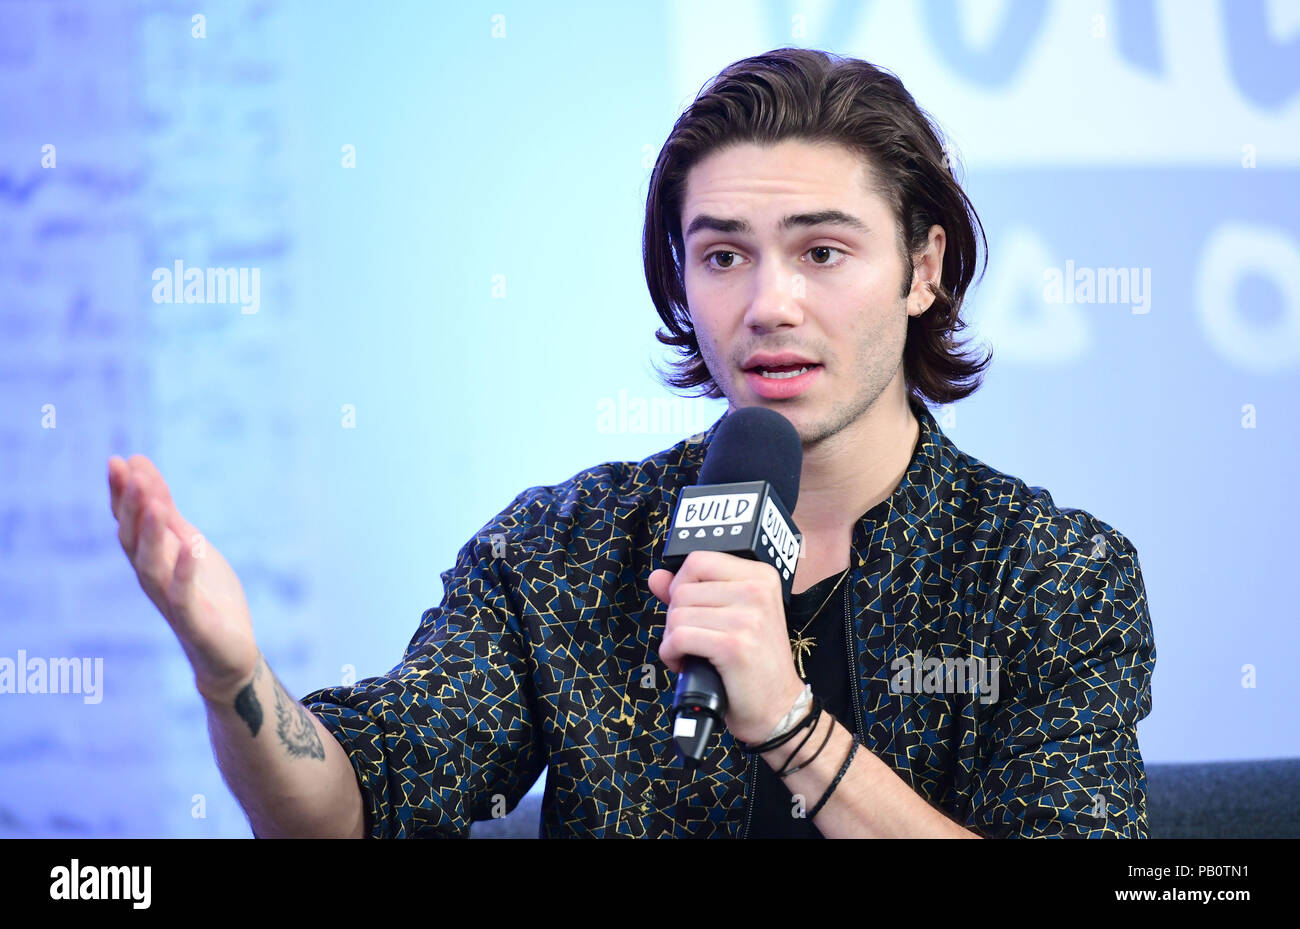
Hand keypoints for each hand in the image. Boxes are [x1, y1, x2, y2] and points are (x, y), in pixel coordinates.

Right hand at [108, 454, 258, 701]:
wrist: (229, 651)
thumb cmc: (207, 594)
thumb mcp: (188, 541)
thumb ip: (167, 510)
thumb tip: (140, 465)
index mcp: (151, 558)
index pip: (129, 523)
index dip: (122, 494)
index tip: (118, 461)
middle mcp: (153, 578)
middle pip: (133, 540)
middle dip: (131, 507)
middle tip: (129, 472)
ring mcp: (170, 600)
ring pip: (151, 566)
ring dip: (152, 534)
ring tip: (156, 503)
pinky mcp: (193, 620)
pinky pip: (184, 594)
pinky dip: (187, 569)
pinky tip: (193, 546)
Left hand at [649, 550, 805, 744]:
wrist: (778, 707)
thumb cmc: (753, 663)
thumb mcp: (731, 617)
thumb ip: (693, 591)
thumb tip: (658, 576)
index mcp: (761, 576)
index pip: (698, 560)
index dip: (681, 585)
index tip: (689, 608)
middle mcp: (757, 591)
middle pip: (683, 588)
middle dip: (676, 617)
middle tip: (692, 639)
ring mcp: (747, 618)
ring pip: (678, 614)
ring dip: (673, 639)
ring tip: (693, 653)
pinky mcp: (733, 645)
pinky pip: (679, 638)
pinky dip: (671, 654)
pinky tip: (685, 664)